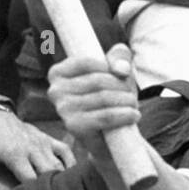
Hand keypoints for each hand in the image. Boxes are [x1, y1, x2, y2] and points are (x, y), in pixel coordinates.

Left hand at [0, 110, 75, 180]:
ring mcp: (43, 143)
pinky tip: (72, 174)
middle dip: (54, 187)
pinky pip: (65, 151)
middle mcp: (33, 150)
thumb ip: (0, 175)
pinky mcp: (49, 139)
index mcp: (15, 156)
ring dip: (63, 178)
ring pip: (59, 164)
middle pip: (49, 172)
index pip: (31, 179)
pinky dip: (71, 163)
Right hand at [48, 44, 138, 164]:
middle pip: (99, 80)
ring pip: (104, 97)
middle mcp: (55, 90)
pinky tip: (133, 115)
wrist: (111, 132)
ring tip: (133, 106)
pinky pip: (106, 116)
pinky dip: (125, 114)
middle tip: (132, 96)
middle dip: (123, 87)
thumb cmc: (113, 95)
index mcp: (59, 73)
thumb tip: (120, 70)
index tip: (121, 76)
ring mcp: (63, 109)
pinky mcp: (74, 126)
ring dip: (127, 101)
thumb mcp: (117, 69)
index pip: (87, 62)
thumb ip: (120, 56)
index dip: (110, 68)